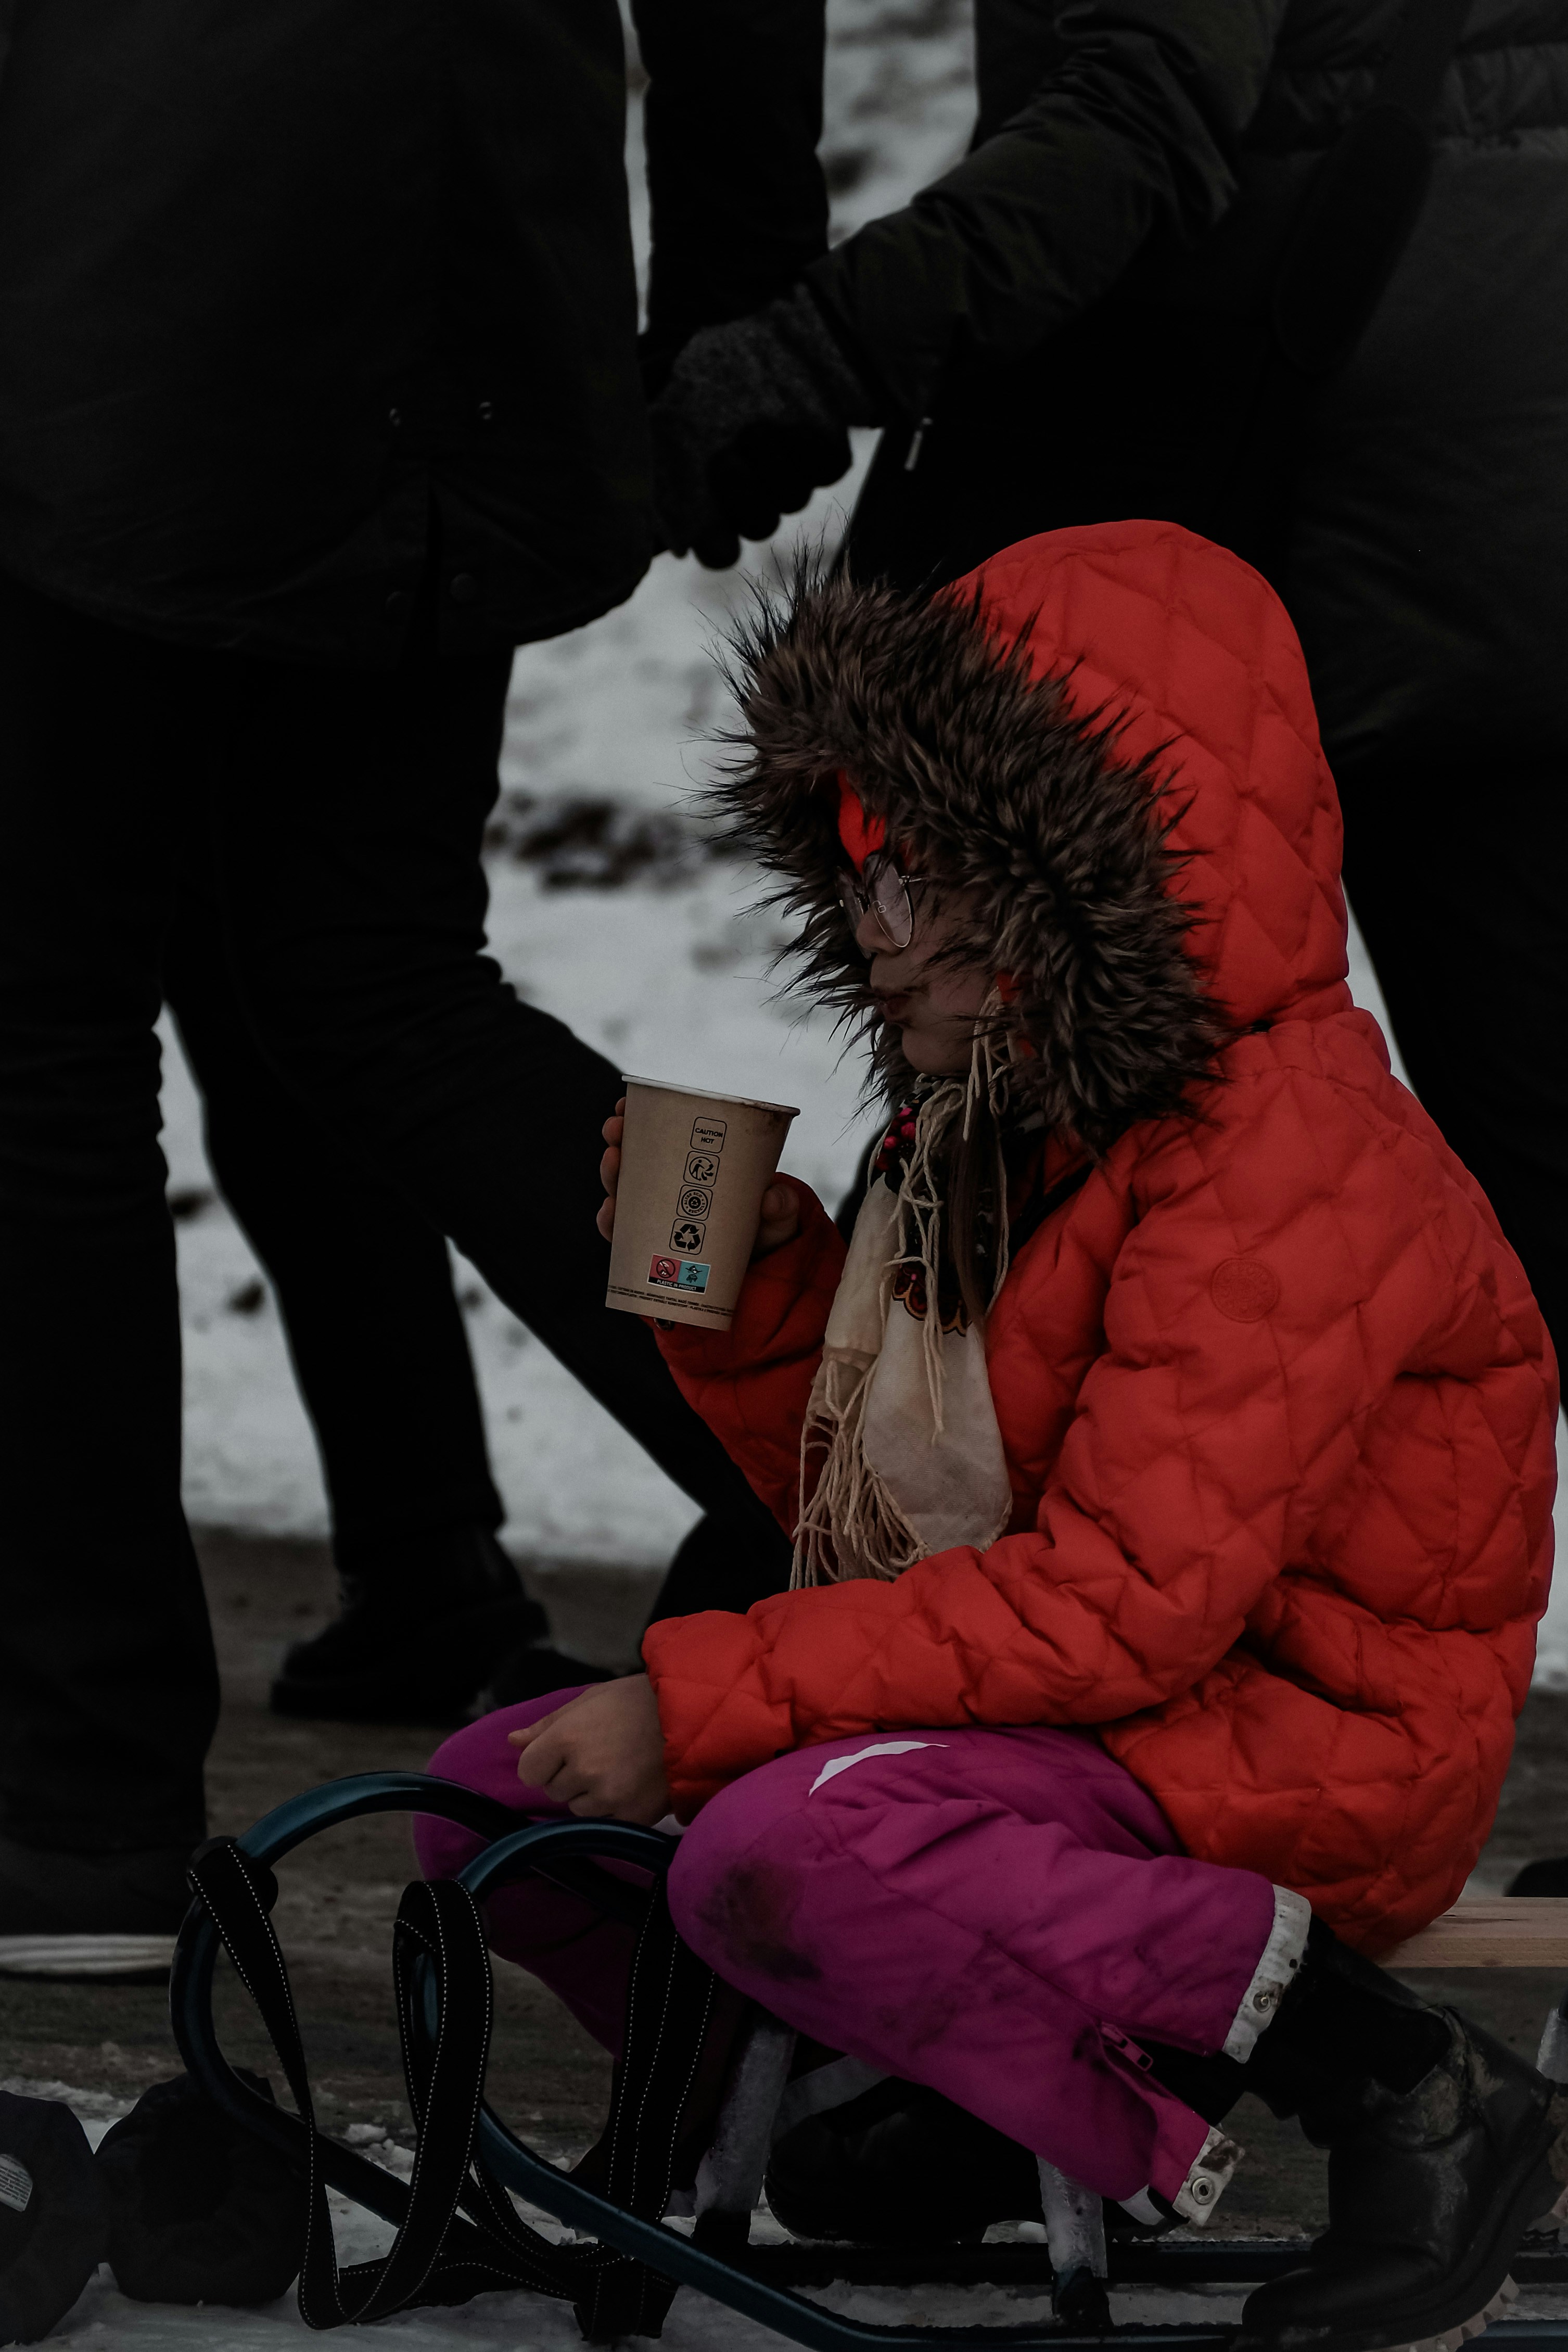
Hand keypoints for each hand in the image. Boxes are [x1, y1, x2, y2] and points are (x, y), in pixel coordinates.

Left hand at [509, 1674, 670, 1821]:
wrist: (692, 1717)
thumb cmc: (637, 1701)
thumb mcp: (589, 1700)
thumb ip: (547, 1725)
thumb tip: (512, 1742)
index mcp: (568, 1737)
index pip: (528, 1770)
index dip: (542, 1762)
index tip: (563, 1752)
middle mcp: (584, 1770)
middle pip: (554, 1790)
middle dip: (569, 1775)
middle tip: (600, 1753)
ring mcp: (609, 1796)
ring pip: (578, 1808)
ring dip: (591, 1794)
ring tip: (618, 1768)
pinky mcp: (631, 1816)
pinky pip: (605, 1821)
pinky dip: (614, 1808)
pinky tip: (632, 1784)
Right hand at [598, 1099, 800, 1256]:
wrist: (758, 1277)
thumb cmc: (765, 1237)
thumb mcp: (778, 1217)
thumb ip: (781, 1207)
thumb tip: (773, 1198)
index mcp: (697, 1171)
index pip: (663, 1138)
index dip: (641, 1118)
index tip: (629, 1104)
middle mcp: (670, 1191)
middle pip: (635, 1160)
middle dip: (620, 1140)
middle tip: (616, 1129)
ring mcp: (656, 1220)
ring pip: (623, 1192)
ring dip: (612, 1174)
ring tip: (613, 1160)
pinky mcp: (648, 1250)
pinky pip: (622, 1235)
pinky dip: (611, 1223)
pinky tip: (611, 1211)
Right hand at [648, 287, 877, 568]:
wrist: (718, 323)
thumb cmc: (666, 368)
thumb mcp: (635, 404)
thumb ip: (634, 445)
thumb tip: (627, 474)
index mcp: (708, 502)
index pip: (720, 551)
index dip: (717, 544)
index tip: (703, 518)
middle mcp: (752, 494)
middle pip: (761, 523)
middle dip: (744, 497)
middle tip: (723, 458)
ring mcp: (788, 470)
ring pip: (794, 496)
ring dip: (778, 471)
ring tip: (755, 428)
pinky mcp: (820, 443)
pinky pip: (832, 463)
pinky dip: (817, 449)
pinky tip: (796, 423)